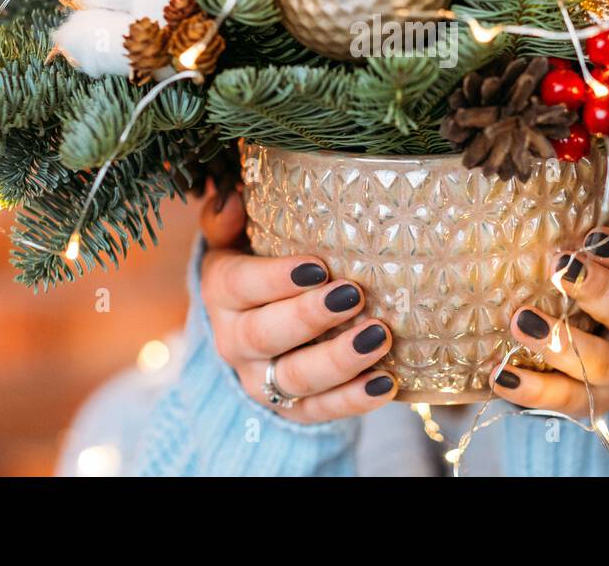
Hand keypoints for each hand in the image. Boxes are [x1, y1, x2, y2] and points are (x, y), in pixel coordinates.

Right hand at [197, 182, 397, 421]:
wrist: (246, 336)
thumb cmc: (256, 271)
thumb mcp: (234, 242)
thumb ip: (227, 221)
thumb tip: (232, 196)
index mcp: (222, 292)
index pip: (240, 285)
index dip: (276, 278)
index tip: (318, 266)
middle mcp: (235, 341)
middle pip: (266, 334)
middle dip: (310, 316)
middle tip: (354, 295)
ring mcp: (262, 380)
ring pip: (296, 378)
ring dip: (340, 360)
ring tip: (380, 336)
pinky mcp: (290, 409)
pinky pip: (320, 411)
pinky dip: (354, 400)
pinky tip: (387, 382)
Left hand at [491, 168, 608, 416]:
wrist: (596, 350)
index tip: (595, 237)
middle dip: (597, 290)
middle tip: (557, 267)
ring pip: (602, 364)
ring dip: (561, 342)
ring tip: (520, 320)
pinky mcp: (592, 404)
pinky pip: (566, 403)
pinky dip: (533, 392)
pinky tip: (501, 375)